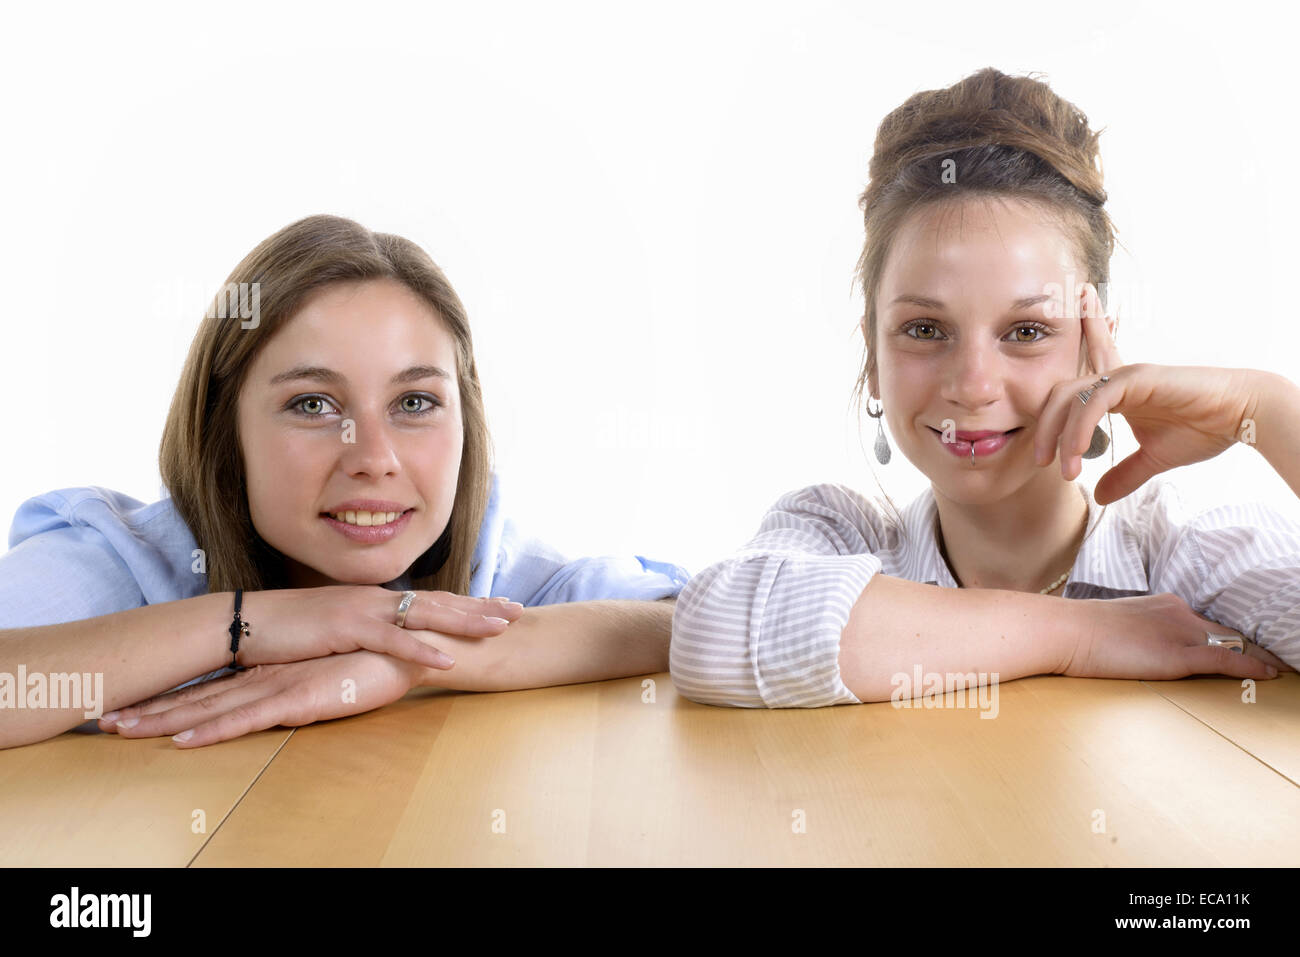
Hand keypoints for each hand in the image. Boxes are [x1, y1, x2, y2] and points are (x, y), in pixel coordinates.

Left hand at [97, 650, 422, 747]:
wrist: (416, 644)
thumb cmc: (377, 657)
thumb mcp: (329, 671)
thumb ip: (301, 680)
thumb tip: (280, 693)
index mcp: (271, 669)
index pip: (210, 685)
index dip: (169, 696)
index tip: (130, 705)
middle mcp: (266, 675)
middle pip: (196, 695)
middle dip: (149, 709)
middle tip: (104, 721)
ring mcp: (279, 686)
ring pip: (209, 708)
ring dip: (163, 720)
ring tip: (121, 730)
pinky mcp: (299, 700)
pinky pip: (246, 721)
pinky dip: (211, 732)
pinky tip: (182, 742)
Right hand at [238, 586, 523, 670]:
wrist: (246, 622)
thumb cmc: (288, 631)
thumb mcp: (335, 629)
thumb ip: (364, 632)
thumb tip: (387, 642)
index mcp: (375, 600)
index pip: (431, 599)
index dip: (468, 603)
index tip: (501, 605)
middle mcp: (376, 599)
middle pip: (439, 602)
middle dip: (481, 607)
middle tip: (519, 610)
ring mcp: (363, 611)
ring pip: (425, 615)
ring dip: (464, 622)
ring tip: (499, 629)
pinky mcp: (345, 629)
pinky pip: (391, 641)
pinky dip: (421, 650)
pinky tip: (446, 660)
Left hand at [1032, 283, 1259, 504]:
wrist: (1240, 418)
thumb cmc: (1202, 429)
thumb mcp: (1153, 459)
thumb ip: (1124, 474)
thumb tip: (1099, 496)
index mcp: (1116, 394)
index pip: (1075, 387)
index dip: (1054, 386)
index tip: (1041, 413)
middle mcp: (1113, 381)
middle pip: (1058, 396)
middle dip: (1043, 428)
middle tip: (1042, 463)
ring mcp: (1123, 377)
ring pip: (1069, 398)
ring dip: (1059, 436)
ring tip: (1065, 469)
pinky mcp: (1135, 378)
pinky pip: (1093, 402)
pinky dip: (1079, 428)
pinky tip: (1078, 453)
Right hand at [1061, 591, 1293, 679]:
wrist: (1065, 630)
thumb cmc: (1075, 632)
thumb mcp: (1111, 626)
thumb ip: (1133, 634)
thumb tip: (1132, 648)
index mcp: (1161, 604)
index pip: (1205, 621)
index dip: (1229, 636)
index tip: (1244, 645)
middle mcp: (1177, 612)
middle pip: (1225, 631)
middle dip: (1252, 645)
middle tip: (1277, 658)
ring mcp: (1179, 631)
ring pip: (1232, 644)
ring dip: (1260, 657)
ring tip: (1282, 668)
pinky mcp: (1177, 654)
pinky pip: (1226, 660)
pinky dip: (1251, 668)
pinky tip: (1270, 675)